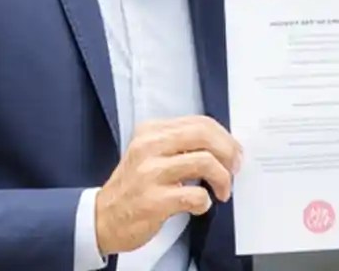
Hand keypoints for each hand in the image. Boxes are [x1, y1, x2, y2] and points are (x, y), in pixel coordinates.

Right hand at [95, 116, 242, 255]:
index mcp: (150, 131)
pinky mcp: (154, 200)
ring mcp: (150, 173)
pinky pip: (196, 195)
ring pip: (204, 162)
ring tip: (222, 191)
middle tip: (234, 169)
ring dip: (223, 179)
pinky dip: (206, 202)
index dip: (224, 137)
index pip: (199, 121)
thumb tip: (222, 145)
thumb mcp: (149, 153)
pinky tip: (200, 205)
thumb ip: (180, 144)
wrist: (103, 218)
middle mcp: (149, 147)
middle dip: (228, 152)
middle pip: (204, 135)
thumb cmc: (133, 186)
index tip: (234, 152)